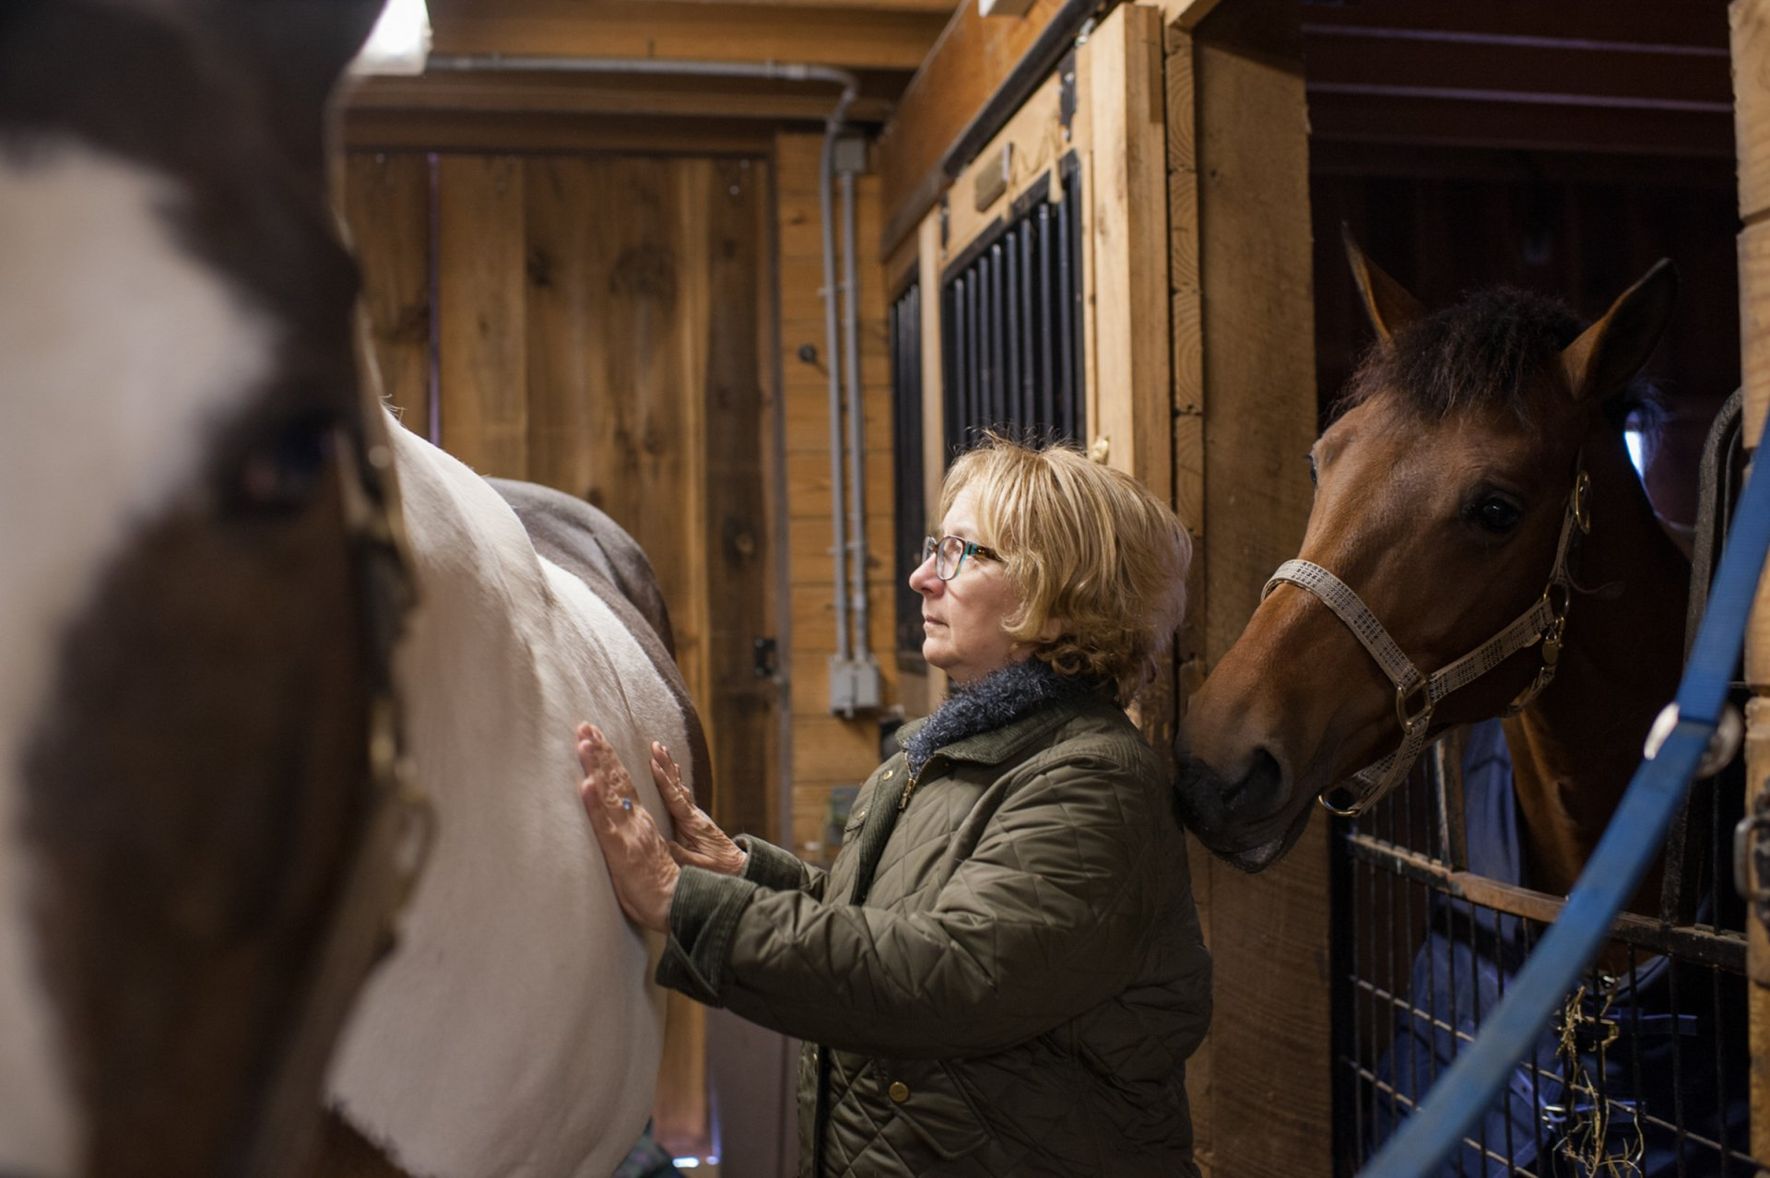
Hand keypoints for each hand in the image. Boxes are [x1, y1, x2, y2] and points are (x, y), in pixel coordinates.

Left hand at [576, 723, 677, 932]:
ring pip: (611, 793)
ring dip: (597, 765)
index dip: (609, 759)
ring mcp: (627, 833)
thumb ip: (635, 836)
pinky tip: (586, 785)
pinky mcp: (620, 851)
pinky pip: (605, 824)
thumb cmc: (657, 889)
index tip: (595, 736)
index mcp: (639, 821)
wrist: (677, 905)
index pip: (622, 783)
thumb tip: (623, 821)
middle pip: (616, 779)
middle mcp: (634, 820)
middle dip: (601, 751)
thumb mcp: (645, 855)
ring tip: (586, 741)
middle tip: (586, 725)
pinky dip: (595, 804)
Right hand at [649, 742, 747, 876]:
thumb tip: (661, 843)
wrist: (738, 867)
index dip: (663, 780)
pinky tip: (673, 771)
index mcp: (693, 824)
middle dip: (665, 764)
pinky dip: (675, 780)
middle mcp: (694, 815)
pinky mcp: (694, 819)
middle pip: (677, 785)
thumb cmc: (720, 868)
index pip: (675, 798)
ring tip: (661, 750)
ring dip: (669, 768)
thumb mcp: (700, 866)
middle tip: (655, 744)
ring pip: (679, 787)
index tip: (653, 763)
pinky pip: (682, 795)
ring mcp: (695, 815)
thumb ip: (681, 856)